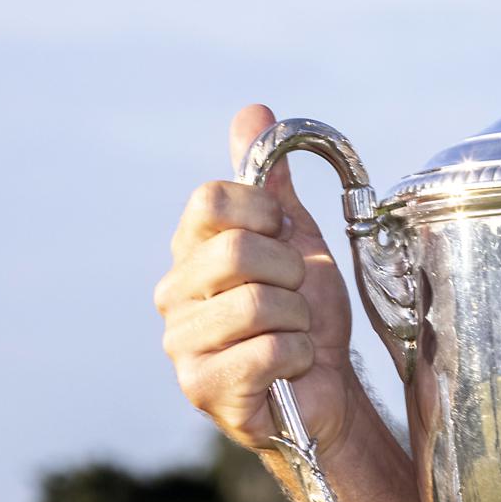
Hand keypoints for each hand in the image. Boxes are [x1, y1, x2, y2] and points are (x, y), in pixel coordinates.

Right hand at [155, 103, 369, 455]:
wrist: (326, 389)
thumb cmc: (305, 315)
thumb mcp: (296, 238)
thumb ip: (271, 183)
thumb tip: (251, 112)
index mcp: (191, 250)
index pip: (211, 198)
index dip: (265, 213)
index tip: (284, 238)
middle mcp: (174, 293)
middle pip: (237, 250)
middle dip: (291, 272)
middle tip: (296, 294)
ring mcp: (181, 343)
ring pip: (259, 303)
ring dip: (299, 319)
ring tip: (293, 333)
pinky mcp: (202, 387)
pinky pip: (269, 350)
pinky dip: (299, 355)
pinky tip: (290, 366)